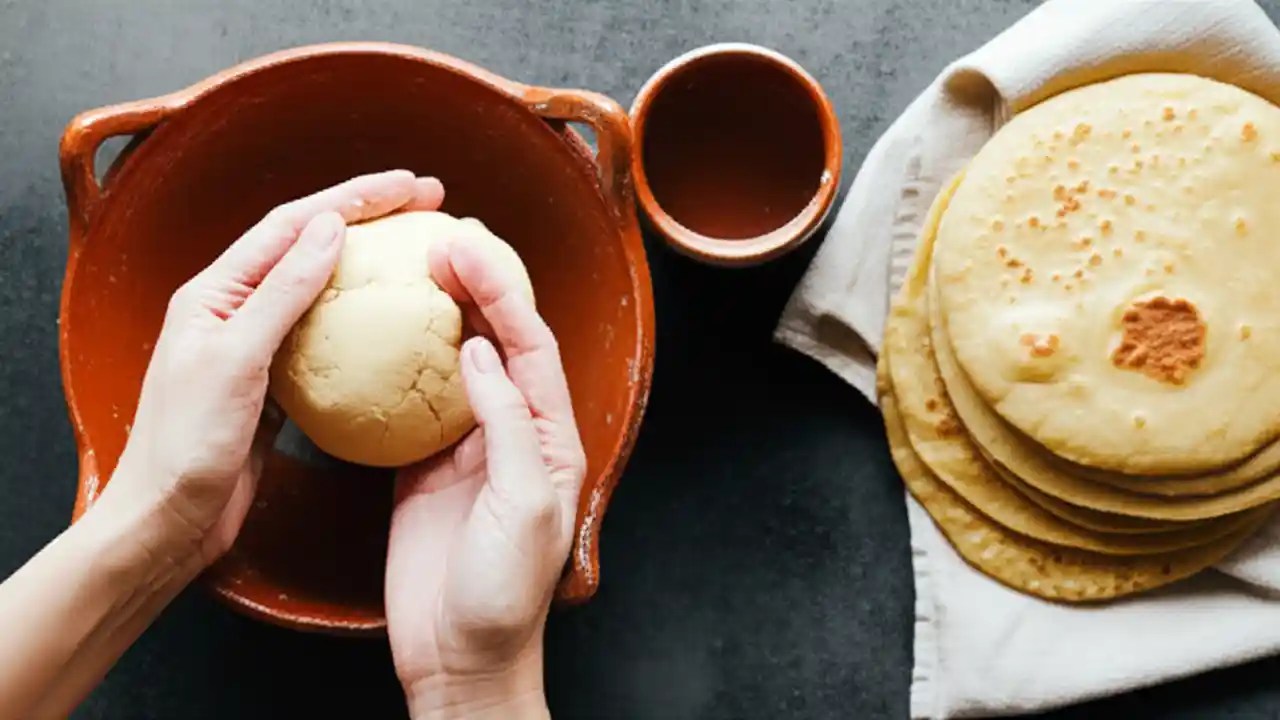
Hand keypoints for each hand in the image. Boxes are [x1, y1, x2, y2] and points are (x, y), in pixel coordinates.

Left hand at [101, 170, 444, 566]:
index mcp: (214, 291)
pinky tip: (390, 321)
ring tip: (415, 247)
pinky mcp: (273, 384)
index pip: (293, 224)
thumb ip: (283, 292)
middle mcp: (234, 309)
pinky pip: (324, 336)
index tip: (409, 185)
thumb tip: (329, 228)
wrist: (165, 522)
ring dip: (367, 261)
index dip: (354, 196)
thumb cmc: (185, 446)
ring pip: (321, 287)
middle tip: (427, 201)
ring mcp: (255, 346)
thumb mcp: (235, 360)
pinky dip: (359, 319)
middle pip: (310, 245)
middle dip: (368, 215)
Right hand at [386, 239, 586, 718]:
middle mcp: (514, 434)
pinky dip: (399, 365)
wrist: (461, 656)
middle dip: (475, 288)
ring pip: (457, 363)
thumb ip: (504, 424)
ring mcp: (467, 448)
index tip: (465, 250)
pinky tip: (380, 336)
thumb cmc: (504, 593)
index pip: (531, 347)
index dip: (503, 293)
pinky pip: (413, 404)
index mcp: (549, 439)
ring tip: (411, 268)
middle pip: (498, 342)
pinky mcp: (424, 469)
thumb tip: (481, 352)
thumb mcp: (521, 505)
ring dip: (439, 315)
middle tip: (437, 241)